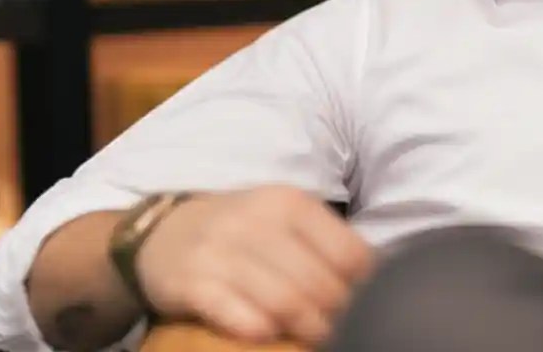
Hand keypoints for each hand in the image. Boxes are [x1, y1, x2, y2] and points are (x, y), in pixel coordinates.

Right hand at [134, 185, 373, 346]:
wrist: (163, 232)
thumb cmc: (240, 231)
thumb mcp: (283, 220)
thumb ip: (327, 244)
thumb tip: (379, 280)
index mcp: (290, 203)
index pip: (349, 253)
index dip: (366, 290)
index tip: (371, 310)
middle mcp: (256, 220)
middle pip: (319, 283)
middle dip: (339, 317)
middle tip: (347, 335)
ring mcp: (220, 250)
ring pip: (283, 301)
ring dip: (308, 329)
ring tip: (318, 343)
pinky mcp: (189, 281)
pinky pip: (232, 312)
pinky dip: (257, 328)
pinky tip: (269, 335)